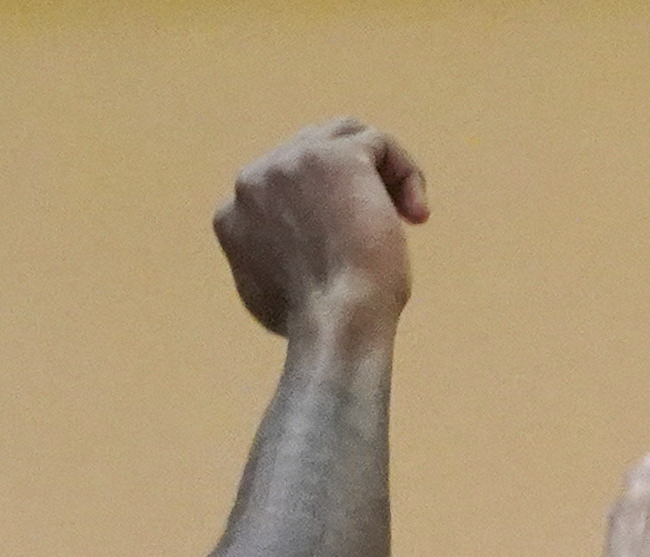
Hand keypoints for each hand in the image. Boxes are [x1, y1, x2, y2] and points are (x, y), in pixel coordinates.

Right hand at [213, 118, 425, 341]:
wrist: (338, 324)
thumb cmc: (317, 326)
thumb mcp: (272, 294)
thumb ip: (272, 259)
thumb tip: (291, 253)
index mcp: (232, 214)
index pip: (282, 185)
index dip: (322, 204)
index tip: (348, 238)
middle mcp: (253, 180)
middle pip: (311, 151)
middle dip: (351, 182)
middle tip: (380, 222)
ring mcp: (291, 162)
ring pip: (345, 137)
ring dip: (379, 172)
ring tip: (404, 214)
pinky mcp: (336, 156)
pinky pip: (378, 143)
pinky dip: (405, 173)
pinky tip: (416, 216)